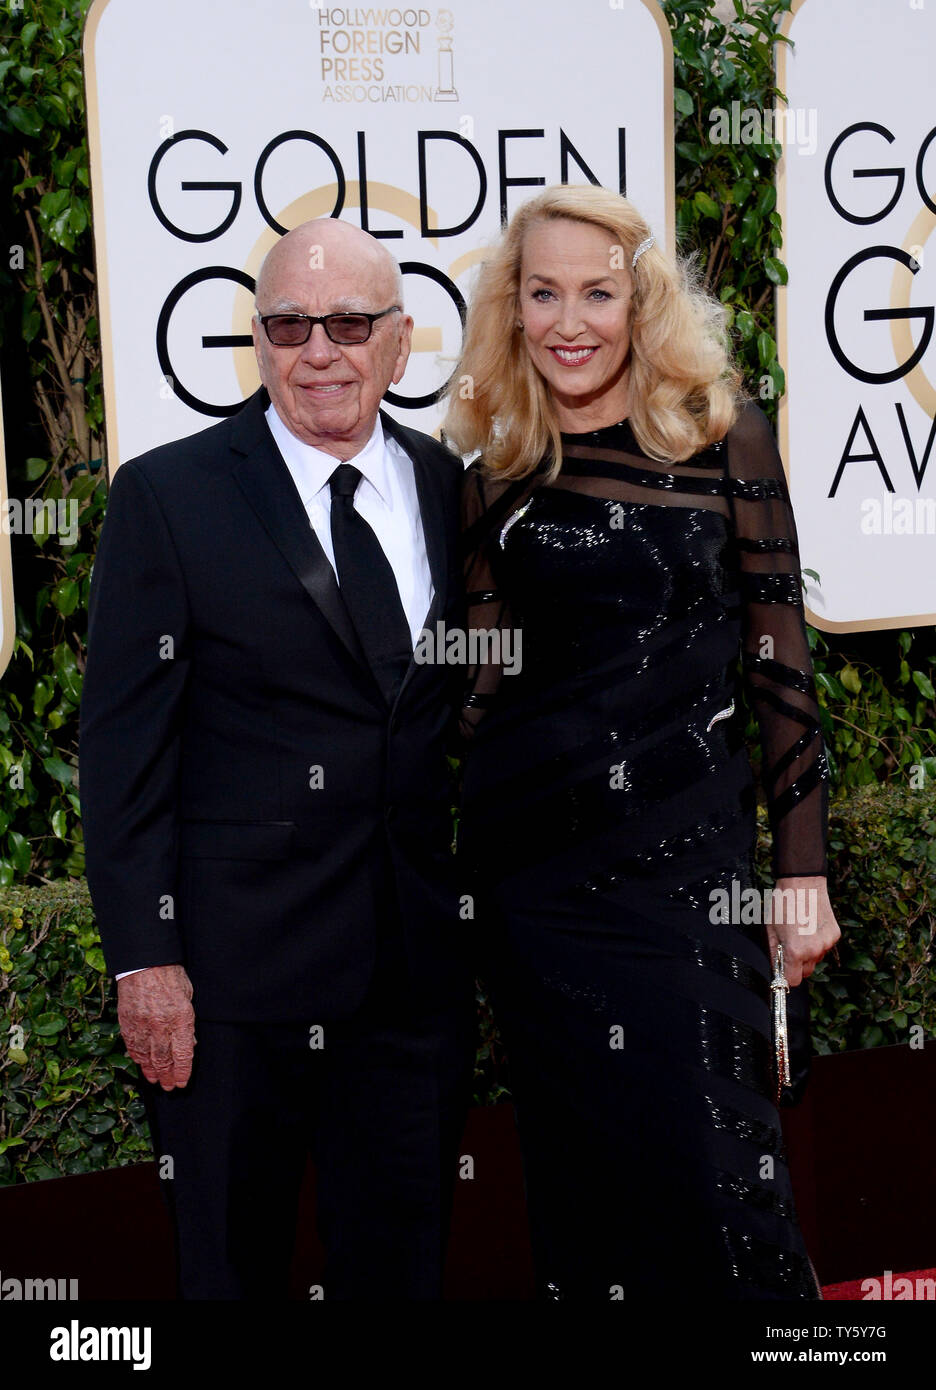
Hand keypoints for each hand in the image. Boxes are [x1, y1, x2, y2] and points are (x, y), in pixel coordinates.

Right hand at [117, 964, 195, 1089]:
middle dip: (167, 1076)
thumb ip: (188, 1022)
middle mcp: (160, 1025)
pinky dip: (137, 1057)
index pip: (182, 1054)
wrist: (144, 962)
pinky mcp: (127, 1022)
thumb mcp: (189, 996)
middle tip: (168, 1087)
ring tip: (156, 1080)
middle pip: (163, 1060)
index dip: (182, 1072)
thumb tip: (190, 1044)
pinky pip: (132, 1046)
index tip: (182, 1082)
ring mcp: (142, 1025)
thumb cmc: (171, 976)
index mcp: (180, 1018)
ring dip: (151, 1071)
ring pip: (146, 1056)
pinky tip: (141, 1064)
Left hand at [766, 876, 840, 986]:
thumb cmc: (783, 904)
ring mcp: (826, 943)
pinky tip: (810, 926)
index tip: (783, 972)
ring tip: (799, 933)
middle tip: (789, 948)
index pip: (793, 981)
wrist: (803, 883)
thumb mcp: (770, 930)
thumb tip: (775, 969)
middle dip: (797, 965)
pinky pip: (824, 947)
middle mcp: (814, 950)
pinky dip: (818, 942)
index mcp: (795, 951)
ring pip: (815, 959)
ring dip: (808, 953)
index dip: (786, 978)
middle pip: (805, 973)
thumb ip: (773, 953)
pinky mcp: (835, 935)